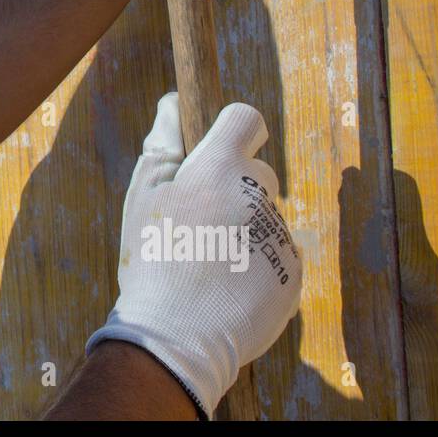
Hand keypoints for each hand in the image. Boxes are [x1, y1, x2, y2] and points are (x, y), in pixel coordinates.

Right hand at [85, 92, 302, 417]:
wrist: (178, 336)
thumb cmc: (154, 258)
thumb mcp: (144, 193)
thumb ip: (162, 141)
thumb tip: (175, 100)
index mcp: (221, 167)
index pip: (245, 120)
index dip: (228, 131)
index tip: (213, 152)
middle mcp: (260, 194)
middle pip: (257, 172)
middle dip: (232, 188)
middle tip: (196, 223)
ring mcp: (281, 235)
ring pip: (263, 217)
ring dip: (241, 230)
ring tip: (206, 265)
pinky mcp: (293, 274)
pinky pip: (276, 255)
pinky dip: (255, 266)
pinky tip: (225, 287)